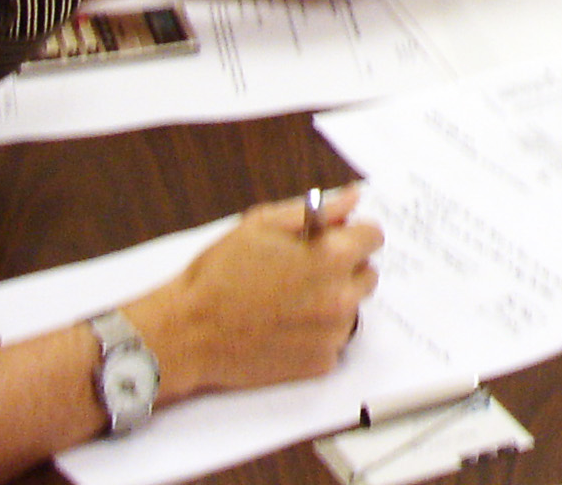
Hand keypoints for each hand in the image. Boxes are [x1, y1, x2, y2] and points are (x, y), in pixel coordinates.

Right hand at [134, 184, 380, 397]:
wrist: (188, 332)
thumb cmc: (219, 274)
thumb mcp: (263, 225)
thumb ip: (318, 210)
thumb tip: (353, 198)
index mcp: (332, 256)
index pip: (373, 237)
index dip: (351, 235)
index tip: (333, 240)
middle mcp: (341, 296)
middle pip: (367, 274)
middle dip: (344, 268)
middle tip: (304, 273)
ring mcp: (332, 333)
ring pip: (351, 308)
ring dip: (332, 302)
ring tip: (289, 302)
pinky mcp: (320, 363)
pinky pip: (334, 340)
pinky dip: (317, 333)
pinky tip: (285, 327)